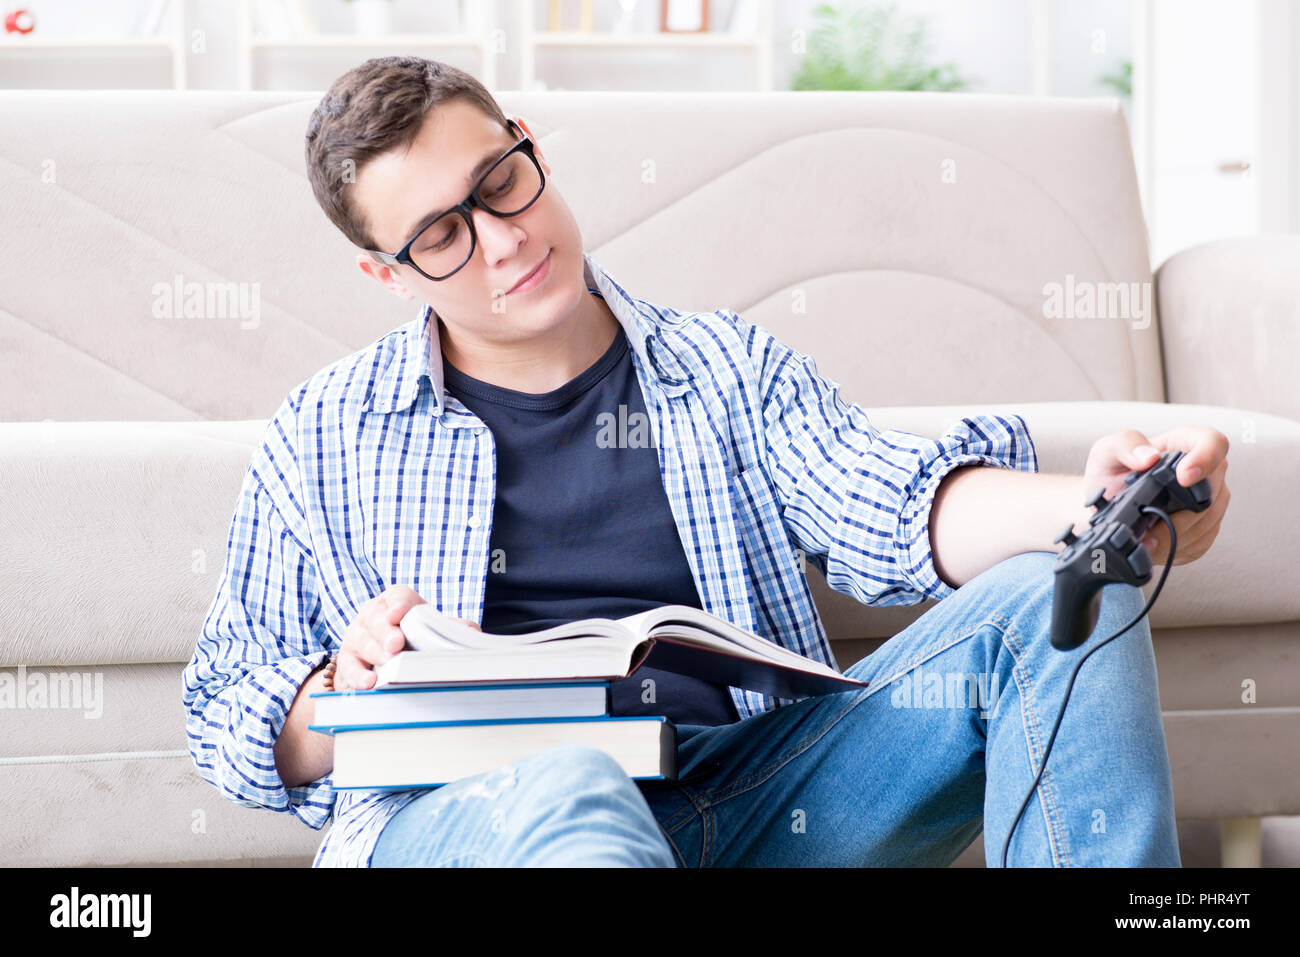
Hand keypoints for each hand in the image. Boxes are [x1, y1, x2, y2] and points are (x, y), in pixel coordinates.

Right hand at [334, 585, 479, 689]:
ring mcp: (357, 638)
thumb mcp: (436, 634)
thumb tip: (472, 634)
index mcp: (396, 605)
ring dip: (375, 652)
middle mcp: (373, 617)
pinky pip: (348, 667)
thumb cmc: (415, 645)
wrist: (386, 667)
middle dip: (386, 631)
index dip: (398, 604)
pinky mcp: (347, 662)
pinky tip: (370, 683)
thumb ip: (454, 630)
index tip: (399, 615)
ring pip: (360, 640)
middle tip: (397, 645)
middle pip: (375, 617)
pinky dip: (358, 675)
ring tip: (388, 664)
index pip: (397, 596)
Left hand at [1080, 427, 1230, 566]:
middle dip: (1180, 510)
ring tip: (1146, 535)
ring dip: (1176, 532)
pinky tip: (1154, 543)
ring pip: (1209, 519)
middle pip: (1212, 489)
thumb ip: (1124, 445)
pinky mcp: (1206, 528)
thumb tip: (1149, 457)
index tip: (1183, 478)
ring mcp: (1210, 500)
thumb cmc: (1109, 474)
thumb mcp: (1106, 452)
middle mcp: (1204, 470)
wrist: (1105, 509)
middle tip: (1149, 521)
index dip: (1205, 459)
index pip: (1213, 443)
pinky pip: (1202, 539)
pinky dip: (1177, 545)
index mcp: (1184, 444)